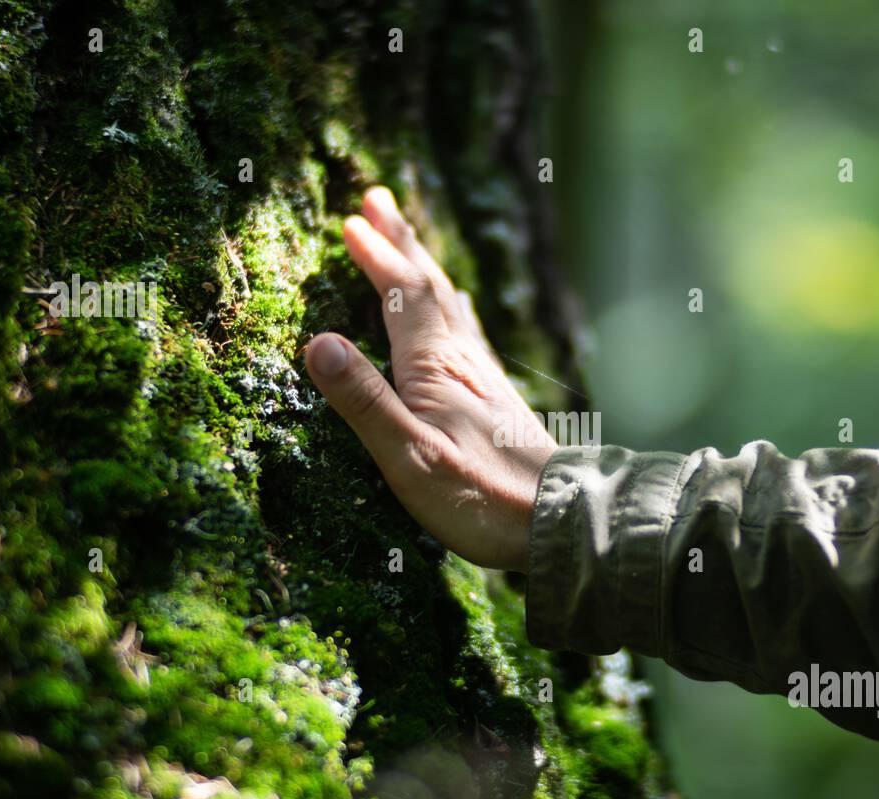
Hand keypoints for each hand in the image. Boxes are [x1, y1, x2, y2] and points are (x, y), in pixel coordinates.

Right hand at [304, 187, 556, 571]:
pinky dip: (450, 310)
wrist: (560, 520)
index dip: (379, 258)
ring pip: (450, 308)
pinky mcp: (497, 401)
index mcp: (436, 368)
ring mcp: (485, 379)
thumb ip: (365, 402)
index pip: (403, 297)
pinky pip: (467, 334)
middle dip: (403, 243)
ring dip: (425, 271)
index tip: (353, 221)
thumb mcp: (410, 457)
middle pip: (430, 288)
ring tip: (411, 245)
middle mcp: (465, 361)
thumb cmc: (481, 497)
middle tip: (378, 198)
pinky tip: (457, 317)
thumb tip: (319, 342)